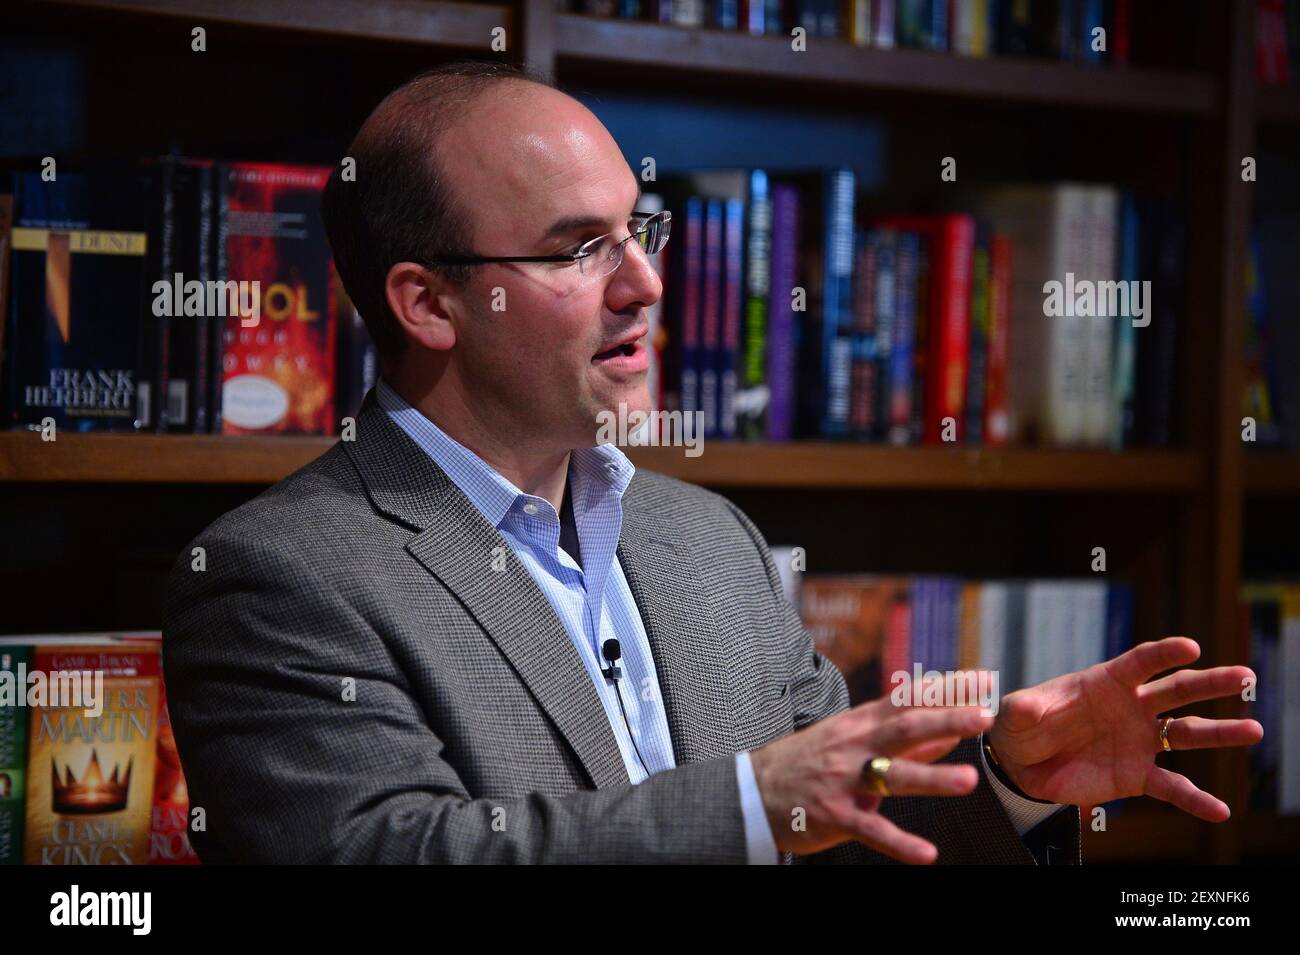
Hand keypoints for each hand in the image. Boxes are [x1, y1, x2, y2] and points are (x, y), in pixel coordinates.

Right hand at [749, 698, 993, 862]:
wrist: (753, 790)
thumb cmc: (810, 761)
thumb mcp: (850, 740)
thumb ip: (899, 739)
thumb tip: (946, 735)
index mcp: (860, 724)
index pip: (907, 699)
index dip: (944, 689)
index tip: (981, 680)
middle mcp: (855, 747)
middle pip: (905, 729)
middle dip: (946, 720)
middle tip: (985, 715)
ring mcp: (844, 781)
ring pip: (892, 777)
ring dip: (933, 778)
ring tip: (971, 779)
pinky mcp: (835, 815)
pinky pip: (871, 830)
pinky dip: (899, 843)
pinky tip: (927, 855)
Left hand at [988, 637, 1262, 820]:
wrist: (1022, 765)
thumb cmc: (1023, 726)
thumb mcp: (1016, 713)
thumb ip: (1024, 708)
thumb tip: (1027, 708)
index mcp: (1106, 682)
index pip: (1140, 663)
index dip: (1164, 654)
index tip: (1190, 647)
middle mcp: (1132, 707)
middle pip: (1178, 690)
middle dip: (1211, 682)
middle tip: (1245, 676)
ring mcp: (1139, 741)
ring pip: (1187, 733)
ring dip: (1220, 732)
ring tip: (1253, 730)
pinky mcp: (1137, 775)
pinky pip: (1172, 787)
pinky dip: (1194, 799)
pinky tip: (1220, 810)